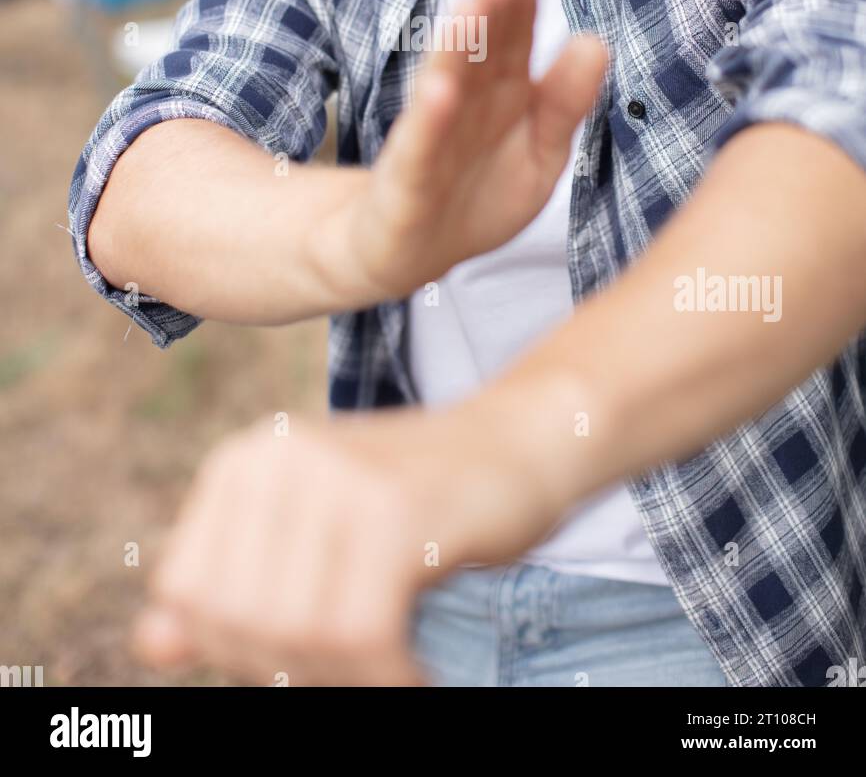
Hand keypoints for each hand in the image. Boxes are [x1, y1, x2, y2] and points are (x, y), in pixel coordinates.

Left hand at [129, 389, 577, 686]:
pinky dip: (386, 677)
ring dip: (342, 677)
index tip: (299, 650)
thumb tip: (150, 645)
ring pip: (296, 636)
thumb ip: (234, 586)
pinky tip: (414, 674)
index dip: (234, 641)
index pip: (187, 591)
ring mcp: (334, 480)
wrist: (517, 443)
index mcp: (245, 460)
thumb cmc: (412, 500)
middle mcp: (278, 457)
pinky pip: (358, 638)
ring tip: (386, 663)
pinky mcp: (393, 512)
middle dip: (292, 666)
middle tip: (356, 662)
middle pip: (237, 621)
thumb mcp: (313, 538)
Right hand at [351, 0, 607, 296]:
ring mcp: (432, 141)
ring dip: (456, 49)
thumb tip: (595, 42)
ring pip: (446, 87)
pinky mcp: (408, 182)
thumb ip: (565, 102)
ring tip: (468, 10)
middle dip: (490, 13)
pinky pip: (420, 149)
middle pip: (478, 54)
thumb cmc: (478, 193)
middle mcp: (462, 106)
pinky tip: (438, 92)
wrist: (411, 250)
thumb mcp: (538, 151)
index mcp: (498, 94)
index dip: (520, 8)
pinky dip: (428, 122)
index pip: (511, 41)